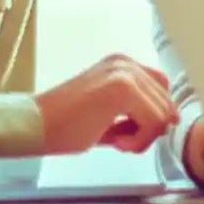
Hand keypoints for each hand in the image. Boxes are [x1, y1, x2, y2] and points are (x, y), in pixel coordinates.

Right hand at [35, 53, 177, 154]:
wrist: (35, 125)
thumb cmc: (66, 125)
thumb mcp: (110, 113)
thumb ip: (137, 112)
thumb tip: (169, 122)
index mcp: (123, 64)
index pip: (162, 90)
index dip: (153, 118)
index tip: (128, 133)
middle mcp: (126, 63)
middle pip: (166, 103)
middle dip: (149, 130)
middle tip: (120, 139)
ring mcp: (126, 72)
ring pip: (163, 115)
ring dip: (143, 137)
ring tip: (115, 139)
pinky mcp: (123, 87)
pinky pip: (154, 122)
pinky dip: (138, 141)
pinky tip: (113, 141)